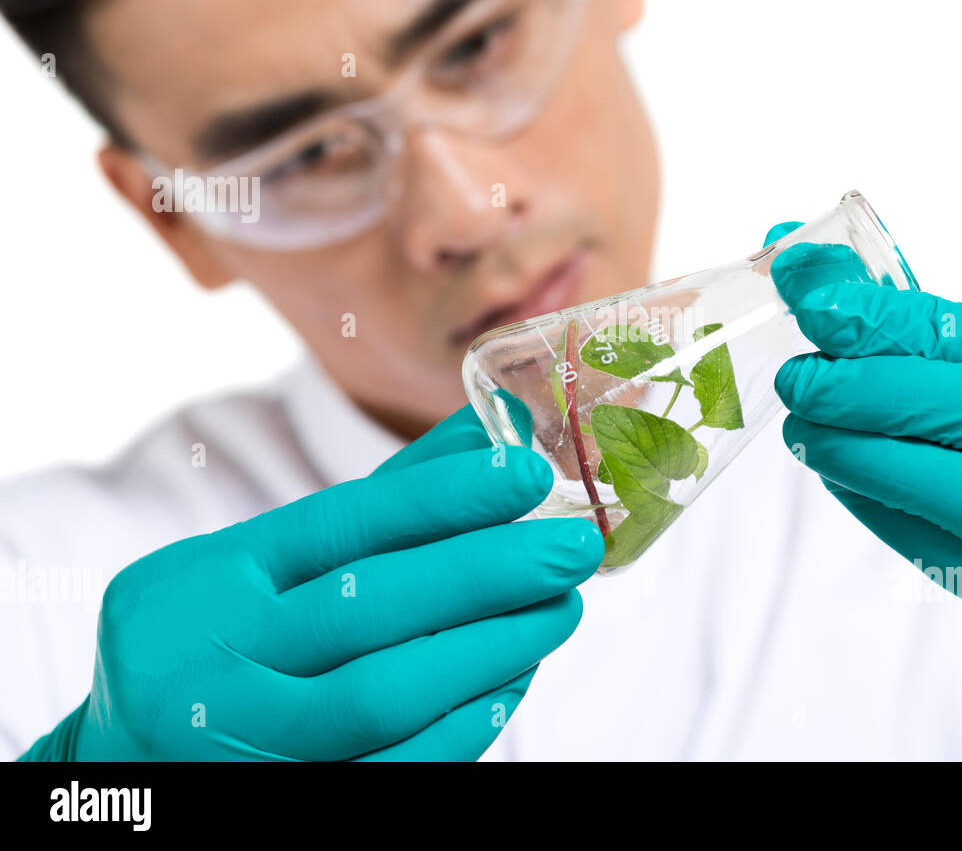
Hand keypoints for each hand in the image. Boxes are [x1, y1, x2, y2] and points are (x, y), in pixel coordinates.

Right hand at [21, 405, 601, 760]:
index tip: (529, 473)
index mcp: (210, 579)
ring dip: (489, 648)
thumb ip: (384, 500)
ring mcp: (242, 741)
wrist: (129, 765)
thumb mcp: (267, 562)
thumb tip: (493, 422)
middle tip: (574, 548)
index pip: (339, 524)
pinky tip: (515, 682)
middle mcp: (214, 659)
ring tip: (561, 610)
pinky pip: (392, 765)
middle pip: (367, 605)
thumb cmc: (224, 638)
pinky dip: (463, 723)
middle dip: (487, 572)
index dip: (441, 497)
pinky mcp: (285, 797)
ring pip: (383, 691)